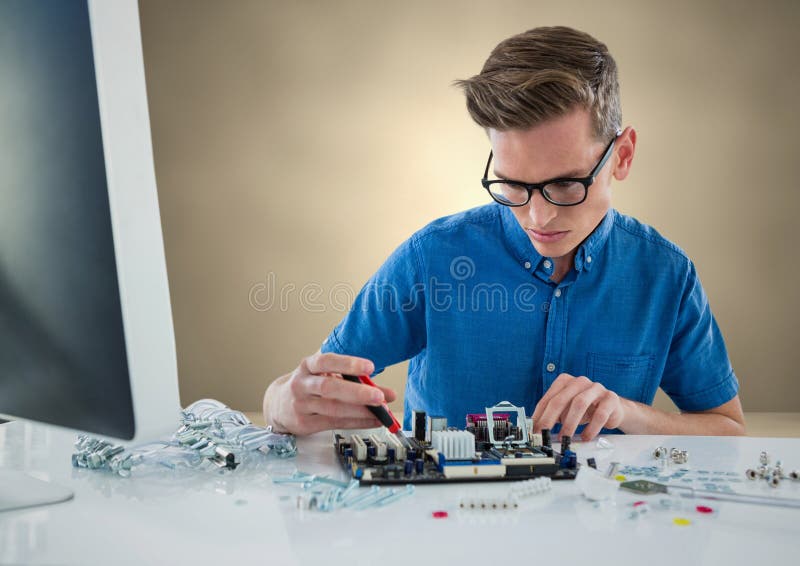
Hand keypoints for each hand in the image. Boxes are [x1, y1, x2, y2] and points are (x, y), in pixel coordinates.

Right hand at [266, 351, 396, 434]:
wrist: (278, 405)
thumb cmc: (309, 386)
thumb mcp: (325, 375)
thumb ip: (354, 380)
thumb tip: (388, 393)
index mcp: (307, 366)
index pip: (326, 361)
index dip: (348, 364)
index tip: (370, 367)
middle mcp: (301, 384)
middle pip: (330, 388)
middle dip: (357, 392)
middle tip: (380, 396)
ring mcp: (301, 405)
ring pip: (333, 409)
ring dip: (360, 411)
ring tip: (381, 411)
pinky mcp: (304, 423)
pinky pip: (334, 423)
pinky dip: (356, 422)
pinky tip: (372, 421)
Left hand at [532, 373, 624, 440]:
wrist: (612, 408)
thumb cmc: (585, 409)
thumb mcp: (566, 410)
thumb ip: (553, 416)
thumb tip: (537, 429)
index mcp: (565, 381)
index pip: (548, 398)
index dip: (539, 415)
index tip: (534, 430)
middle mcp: (580, 382)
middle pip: (561, 399)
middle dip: (550, 418)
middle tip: (545, 434)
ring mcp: (596, 388)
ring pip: (579, 403)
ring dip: (569, 423)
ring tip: (565, 438)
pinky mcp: (610, 398)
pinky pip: (600, 413)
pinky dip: (591, 428)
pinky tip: (585, 437)